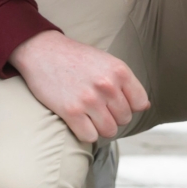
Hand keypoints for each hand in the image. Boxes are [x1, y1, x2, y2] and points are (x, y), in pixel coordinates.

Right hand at [9, 30, 149, 143]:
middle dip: (112, 115)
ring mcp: (89, 99)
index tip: (115, 100)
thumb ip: (126, 82)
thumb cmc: (75, 58)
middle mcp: (107, 85)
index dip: (128, 105)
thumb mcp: (106, 61)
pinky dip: (84, 132)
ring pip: (109, 131)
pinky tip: (77, 119)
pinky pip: (90, 137)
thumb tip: (145, 106)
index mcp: (119, 71)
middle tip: (96, 105)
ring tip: (88, 113)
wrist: (41, 51)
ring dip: (99, 126)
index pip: (140, 104)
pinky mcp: (71, 112)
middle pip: (124, 119)